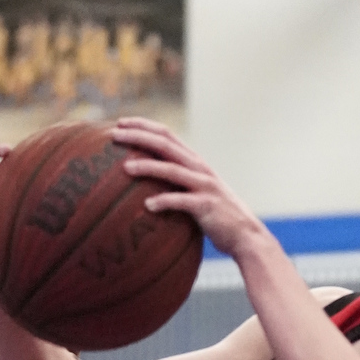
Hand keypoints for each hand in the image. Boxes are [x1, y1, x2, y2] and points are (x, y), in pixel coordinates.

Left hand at [110, 118, 271, 259]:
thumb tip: (147, 189)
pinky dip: (164, 202)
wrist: (246, 236)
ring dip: (147, 167)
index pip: (166, 135)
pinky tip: (147, 206)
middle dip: (138, 136)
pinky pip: (181, 202)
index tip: (121, 123)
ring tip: (125, 168)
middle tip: (114, 134)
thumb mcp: (198, 194)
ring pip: (171, 170)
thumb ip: (178, 186)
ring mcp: (203, 186)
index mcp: (195, 162)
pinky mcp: (205, 206)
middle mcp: (199, 168)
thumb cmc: (217, 218)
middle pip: (165, 144)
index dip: (143, 126)